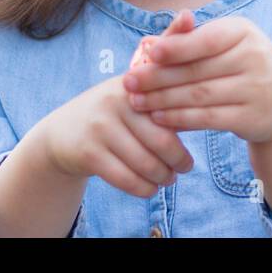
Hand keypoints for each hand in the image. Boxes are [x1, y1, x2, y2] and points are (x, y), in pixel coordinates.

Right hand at [35, 73, 195, 198]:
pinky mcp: (88, 152)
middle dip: (179, 160)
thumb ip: (166, 97)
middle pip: (162, 140)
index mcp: (135, 83)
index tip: (196, 140)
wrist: (61, 132)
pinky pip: (126, 178)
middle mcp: (116, 100)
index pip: (173, 105)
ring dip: (163, 178)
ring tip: (168, 178)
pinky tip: (150, 188)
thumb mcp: (134, 96)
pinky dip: (143, 189)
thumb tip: (210, 109)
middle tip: (185, 167)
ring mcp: (100, 126)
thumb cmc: (112, 114)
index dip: (191, 124)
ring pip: (145, 163)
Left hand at [122, 9, 271, 144]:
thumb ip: (191, 42)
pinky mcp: (252, 117)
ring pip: (199, 96)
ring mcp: (256, 89)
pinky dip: (181, 118)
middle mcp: (254, 58)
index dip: (175, 47)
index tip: (147, 53)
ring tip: (137, 101)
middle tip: (128, 82)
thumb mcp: (227, 45)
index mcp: (245, 32)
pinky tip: (159, 117)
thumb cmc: (244, 67)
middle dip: (158, 77)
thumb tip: (149, 43)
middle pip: (197, 70)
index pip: (205, 40)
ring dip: (163, 100)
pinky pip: (208, 118)